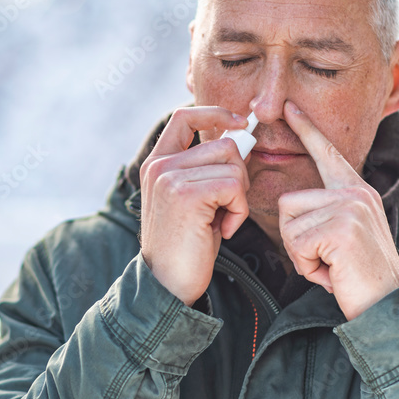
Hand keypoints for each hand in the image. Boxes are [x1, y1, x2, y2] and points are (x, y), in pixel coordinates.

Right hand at [139, 106, 250, 305]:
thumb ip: (204, 168)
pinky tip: (223, 229)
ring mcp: (169, 177)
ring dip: (239, 195)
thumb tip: (241, 137)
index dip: (217, 114)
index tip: (240, 123)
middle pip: (224, 144)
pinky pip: (233, 186)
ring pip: (232, 164)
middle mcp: (159, 165)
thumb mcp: (192, 199)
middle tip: (227, 206)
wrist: (168, 284)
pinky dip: (238, 210)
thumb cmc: (186, 244)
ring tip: (222, 220)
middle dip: (239, 175)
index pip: (185, 116)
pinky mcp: (185, 194)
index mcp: (157, 162)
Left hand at [278, 101, 398, 319]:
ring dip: (301, 255)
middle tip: (327, 259)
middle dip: (296, 240)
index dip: (306, 130)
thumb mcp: (344, 236)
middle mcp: (356, 192)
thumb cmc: (359, 277)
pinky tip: (333, 274)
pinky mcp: (342, 228)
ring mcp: (351, 207)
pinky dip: (307, 267)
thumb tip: (292, 205)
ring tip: (332, 265)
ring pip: (289, 224)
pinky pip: (296, 243)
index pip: (326, 153)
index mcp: (357, 190)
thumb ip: (326, 213)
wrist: (389, 307)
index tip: (289, 108)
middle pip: (288, 203)